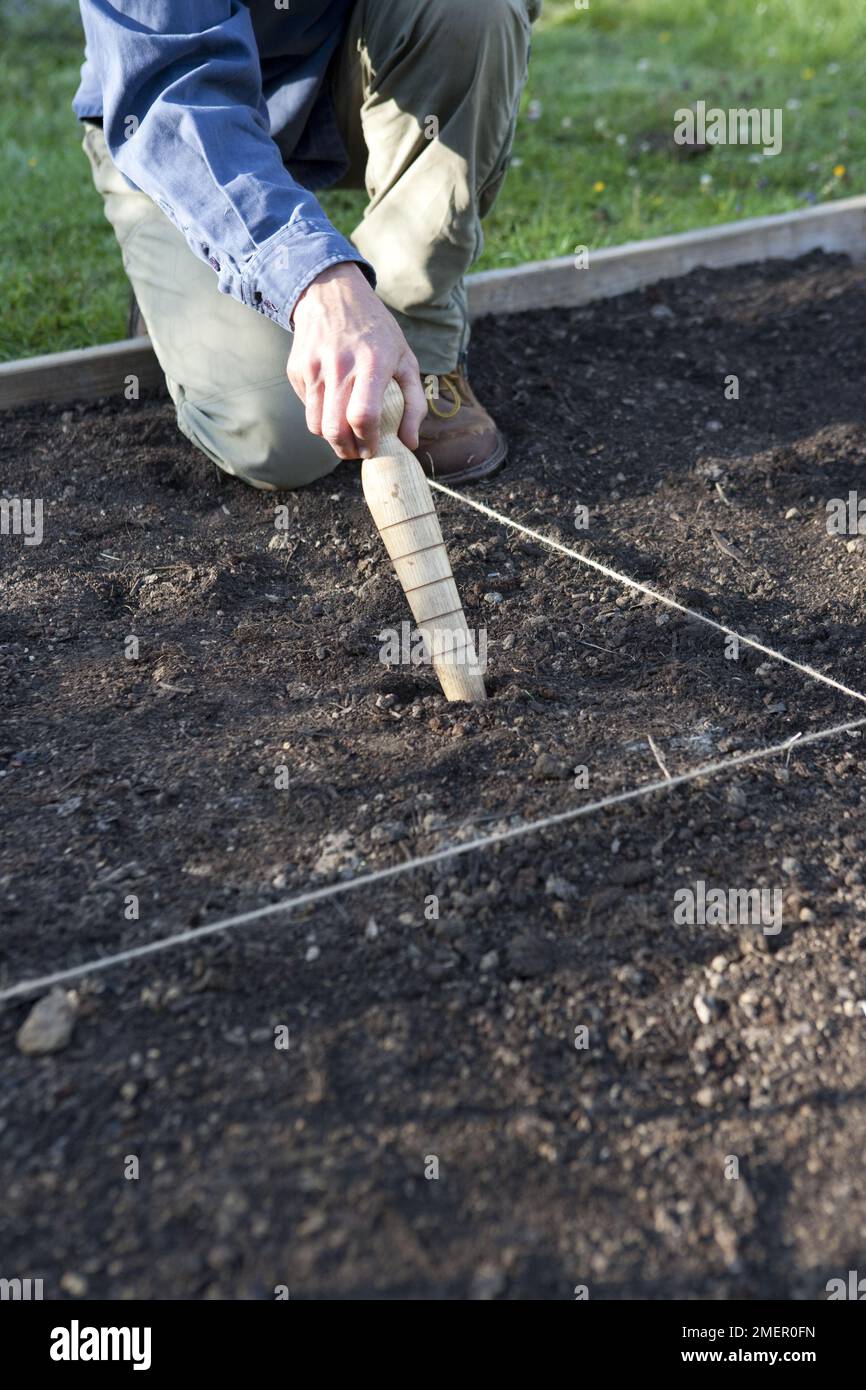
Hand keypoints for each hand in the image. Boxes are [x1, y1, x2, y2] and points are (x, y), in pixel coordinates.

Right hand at [288, 262, 426, 459]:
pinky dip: (319, 416)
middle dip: (346, 450)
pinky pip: (306, 407)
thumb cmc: (376, 330)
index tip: (373, 448)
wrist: (332, 293)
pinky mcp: (296, 369)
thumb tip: (410, 442)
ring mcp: (314, 367)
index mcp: (372, 363)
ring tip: (345, 435)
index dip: (368, 441)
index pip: (363, 416)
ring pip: (315, 424)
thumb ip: (414, 403)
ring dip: (331, 439)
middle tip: (357, 451)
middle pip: (335, 429)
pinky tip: (332, 405)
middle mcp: (340, 365)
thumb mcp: (405, 358)